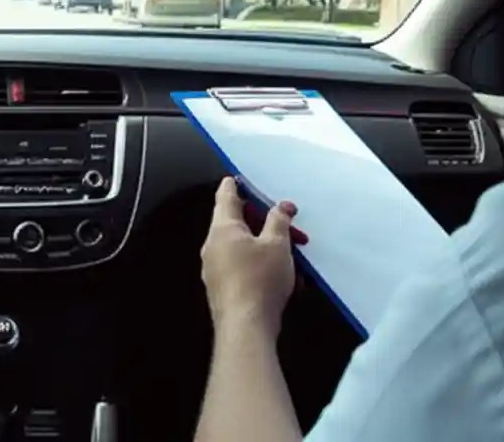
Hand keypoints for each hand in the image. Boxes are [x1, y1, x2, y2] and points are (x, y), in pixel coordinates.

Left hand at [200, 177, 304, 337]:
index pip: (226, 196)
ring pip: (242, 246)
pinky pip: (242, 266)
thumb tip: (280, 207)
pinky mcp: (222, 287)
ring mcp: (215, 268)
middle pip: (236, 222)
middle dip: (263, 220)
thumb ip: (279, 221)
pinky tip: (282, 275)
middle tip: (286, 221)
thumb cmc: (260, 279)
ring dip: (265, 244)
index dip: (234, 185)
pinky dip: (260, 263)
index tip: (237, 177)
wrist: (246, 326)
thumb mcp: (277, 244)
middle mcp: (213, 245)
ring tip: (290, 251)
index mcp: (222, 228)